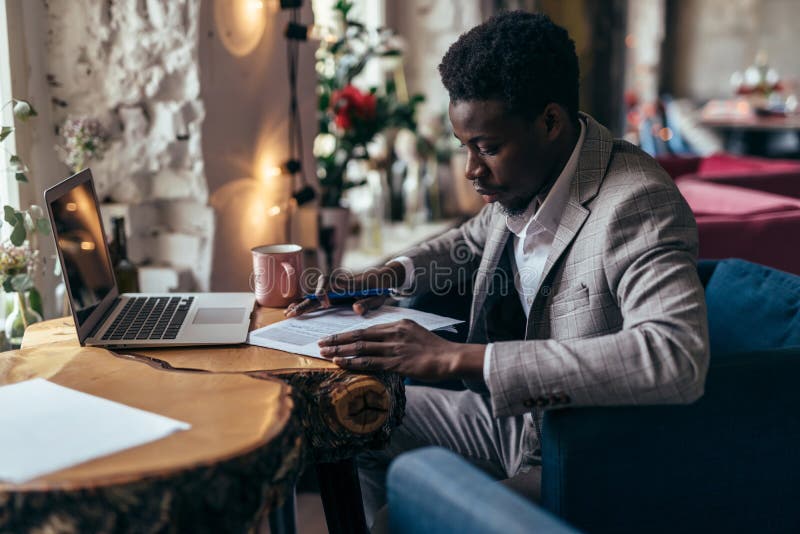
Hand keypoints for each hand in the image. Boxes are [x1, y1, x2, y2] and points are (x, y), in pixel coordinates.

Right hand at [284, 262, 404, 317]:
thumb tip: (355, 309)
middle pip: (316, 291)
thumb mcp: (378, 298)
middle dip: (304, 301)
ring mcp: (334, 291)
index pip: (329, 285)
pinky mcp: (334, 295)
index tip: (325, 303)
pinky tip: (296, 310)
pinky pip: (317, 299)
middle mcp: (337, 286)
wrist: (382, 279)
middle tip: (292, 312)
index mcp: (347, 285)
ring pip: (314, 294)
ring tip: (289, 312)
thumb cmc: (380, 288)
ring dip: (302, 302)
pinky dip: (306, 303)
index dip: (323, 293)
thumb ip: (368, 303)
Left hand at [318, 319, 485, 381]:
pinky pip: (370, 362)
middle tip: (320, 343)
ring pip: (360, 348)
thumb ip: (397, 337)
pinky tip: (340, 363)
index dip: (348, 333)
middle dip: (337, 340)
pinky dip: (352, 362)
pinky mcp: (397, 362)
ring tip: (324, 353)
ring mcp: (394, 347)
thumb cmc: (434, 349)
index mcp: (397, 324)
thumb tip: (381, 346)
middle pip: (359, 336)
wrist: (451, 357)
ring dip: (340, 350)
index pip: (367, 328)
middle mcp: (393, 333)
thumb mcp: (414, 334)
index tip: (334, 337)